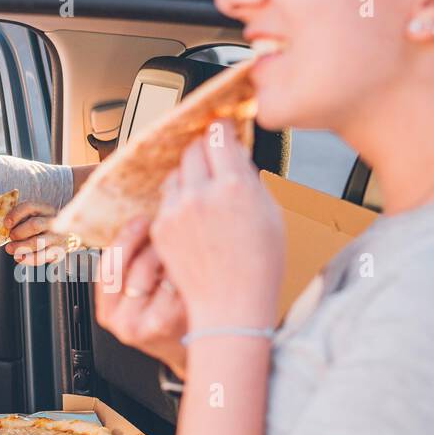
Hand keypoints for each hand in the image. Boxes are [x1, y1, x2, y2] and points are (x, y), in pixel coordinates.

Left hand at [3, 200, 69, 265]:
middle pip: (34, 225)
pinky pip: (41, 257)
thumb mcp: (36, 214)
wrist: (68, 234)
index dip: (15, 215)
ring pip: (37, 243)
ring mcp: (57, 237)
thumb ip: (22, 217)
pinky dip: (27, 259)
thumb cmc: (44, 224)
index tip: (6, 224)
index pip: (30, 207)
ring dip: (20, 247)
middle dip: (18, 233)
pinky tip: (19, 258)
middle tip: (11, 237)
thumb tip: (5, 226)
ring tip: (10, 249)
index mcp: (46, 209)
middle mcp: (54, 222)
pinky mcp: (58, 252)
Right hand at [95, 217, 188, 376]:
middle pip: (136, 265)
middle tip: (168, 228)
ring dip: (174, 253)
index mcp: (109, 313)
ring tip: (185, 250)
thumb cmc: (165, 318)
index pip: (108, 268)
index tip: (140, 221)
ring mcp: (152, 324)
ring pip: (161, 270)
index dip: (125, 239)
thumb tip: (140, 222)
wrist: (192, 352)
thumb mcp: (136, 300)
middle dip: (154, 241)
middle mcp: (126, 323)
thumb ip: (130, 269)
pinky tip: (198, 266)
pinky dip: (191, 267)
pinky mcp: (178, 321)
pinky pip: (182, 280)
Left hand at [151, 120, 284, 330]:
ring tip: (206, 197)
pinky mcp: (161, 227)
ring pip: (176, 173)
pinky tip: (195, 220)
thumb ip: (251, 179)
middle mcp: (202, 194)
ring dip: (189, 177)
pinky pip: (167, 200)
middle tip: (213, 160)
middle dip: (203, 151)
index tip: (221, 128)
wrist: (232, 306)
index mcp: (235, 186)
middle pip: (193, 150)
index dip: (220, 130)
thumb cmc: (259, 267)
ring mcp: (178, 210)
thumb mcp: (271, 214)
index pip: (219, 136)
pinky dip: (178, 202)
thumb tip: (237, 156)